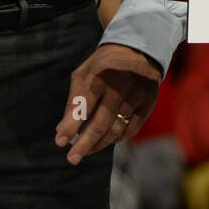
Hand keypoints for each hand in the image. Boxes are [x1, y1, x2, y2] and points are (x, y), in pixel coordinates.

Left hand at [54, 43, 161, 164]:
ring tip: (85, 151)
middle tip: (71, 159)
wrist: (138, 49)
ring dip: (99, 144)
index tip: (60, 142)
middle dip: (84, 144)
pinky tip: (106, 142)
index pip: (83, 106)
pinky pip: (131, 129)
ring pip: (116, 130)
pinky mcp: (148, 104)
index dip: (71, 125)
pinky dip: (117, 139)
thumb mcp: (84, 73)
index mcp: (100, 75)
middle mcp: (119, 87)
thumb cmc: (104, 64)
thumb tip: (61, 130)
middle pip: (100, 123)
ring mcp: (136, 97)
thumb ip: (74, 100)